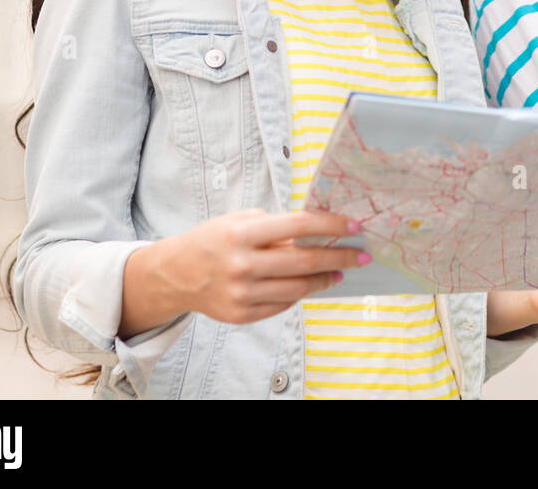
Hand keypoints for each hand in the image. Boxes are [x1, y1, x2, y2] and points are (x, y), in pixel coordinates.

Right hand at [168, 208, 368, 324]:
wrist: (176, 274)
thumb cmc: (214, 240)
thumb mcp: (240, 221)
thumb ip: (277, 226)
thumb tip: (320, 231)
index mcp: (242, 233)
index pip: (298, 226)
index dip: (331, 226)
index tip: (355, 226)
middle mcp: (242, 265)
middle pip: (304, 261)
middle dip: (339, 257)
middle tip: (361, 255)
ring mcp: (241, 294)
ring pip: (298, 289)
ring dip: (325, 279)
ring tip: (339, 271)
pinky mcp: (241, 315)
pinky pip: (282, 306)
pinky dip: (300, 295)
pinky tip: (310, 284)